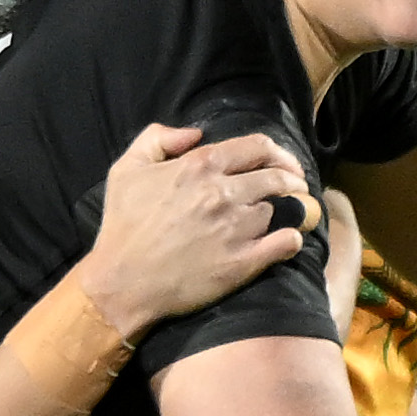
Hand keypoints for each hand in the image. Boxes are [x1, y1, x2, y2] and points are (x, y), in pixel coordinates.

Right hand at [82, 123, 314, 328]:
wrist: (121, 282)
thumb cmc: (122, 226)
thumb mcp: (126, 169)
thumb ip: (158, 138)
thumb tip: (196, 133)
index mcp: (200, 166)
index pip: (258, 147)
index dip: (279, 153)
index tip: (284, 164)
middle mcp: (223, 193)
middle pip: (277, 177)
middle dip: (292, 179)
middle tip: (295, 187)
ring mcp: (236, 228)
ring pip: (281, 209)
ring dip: (288, 210)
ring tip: (288, 215)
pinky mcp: (242, 262)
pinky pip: (285, 243)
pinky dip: (292, 239)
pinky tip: (289, 240)